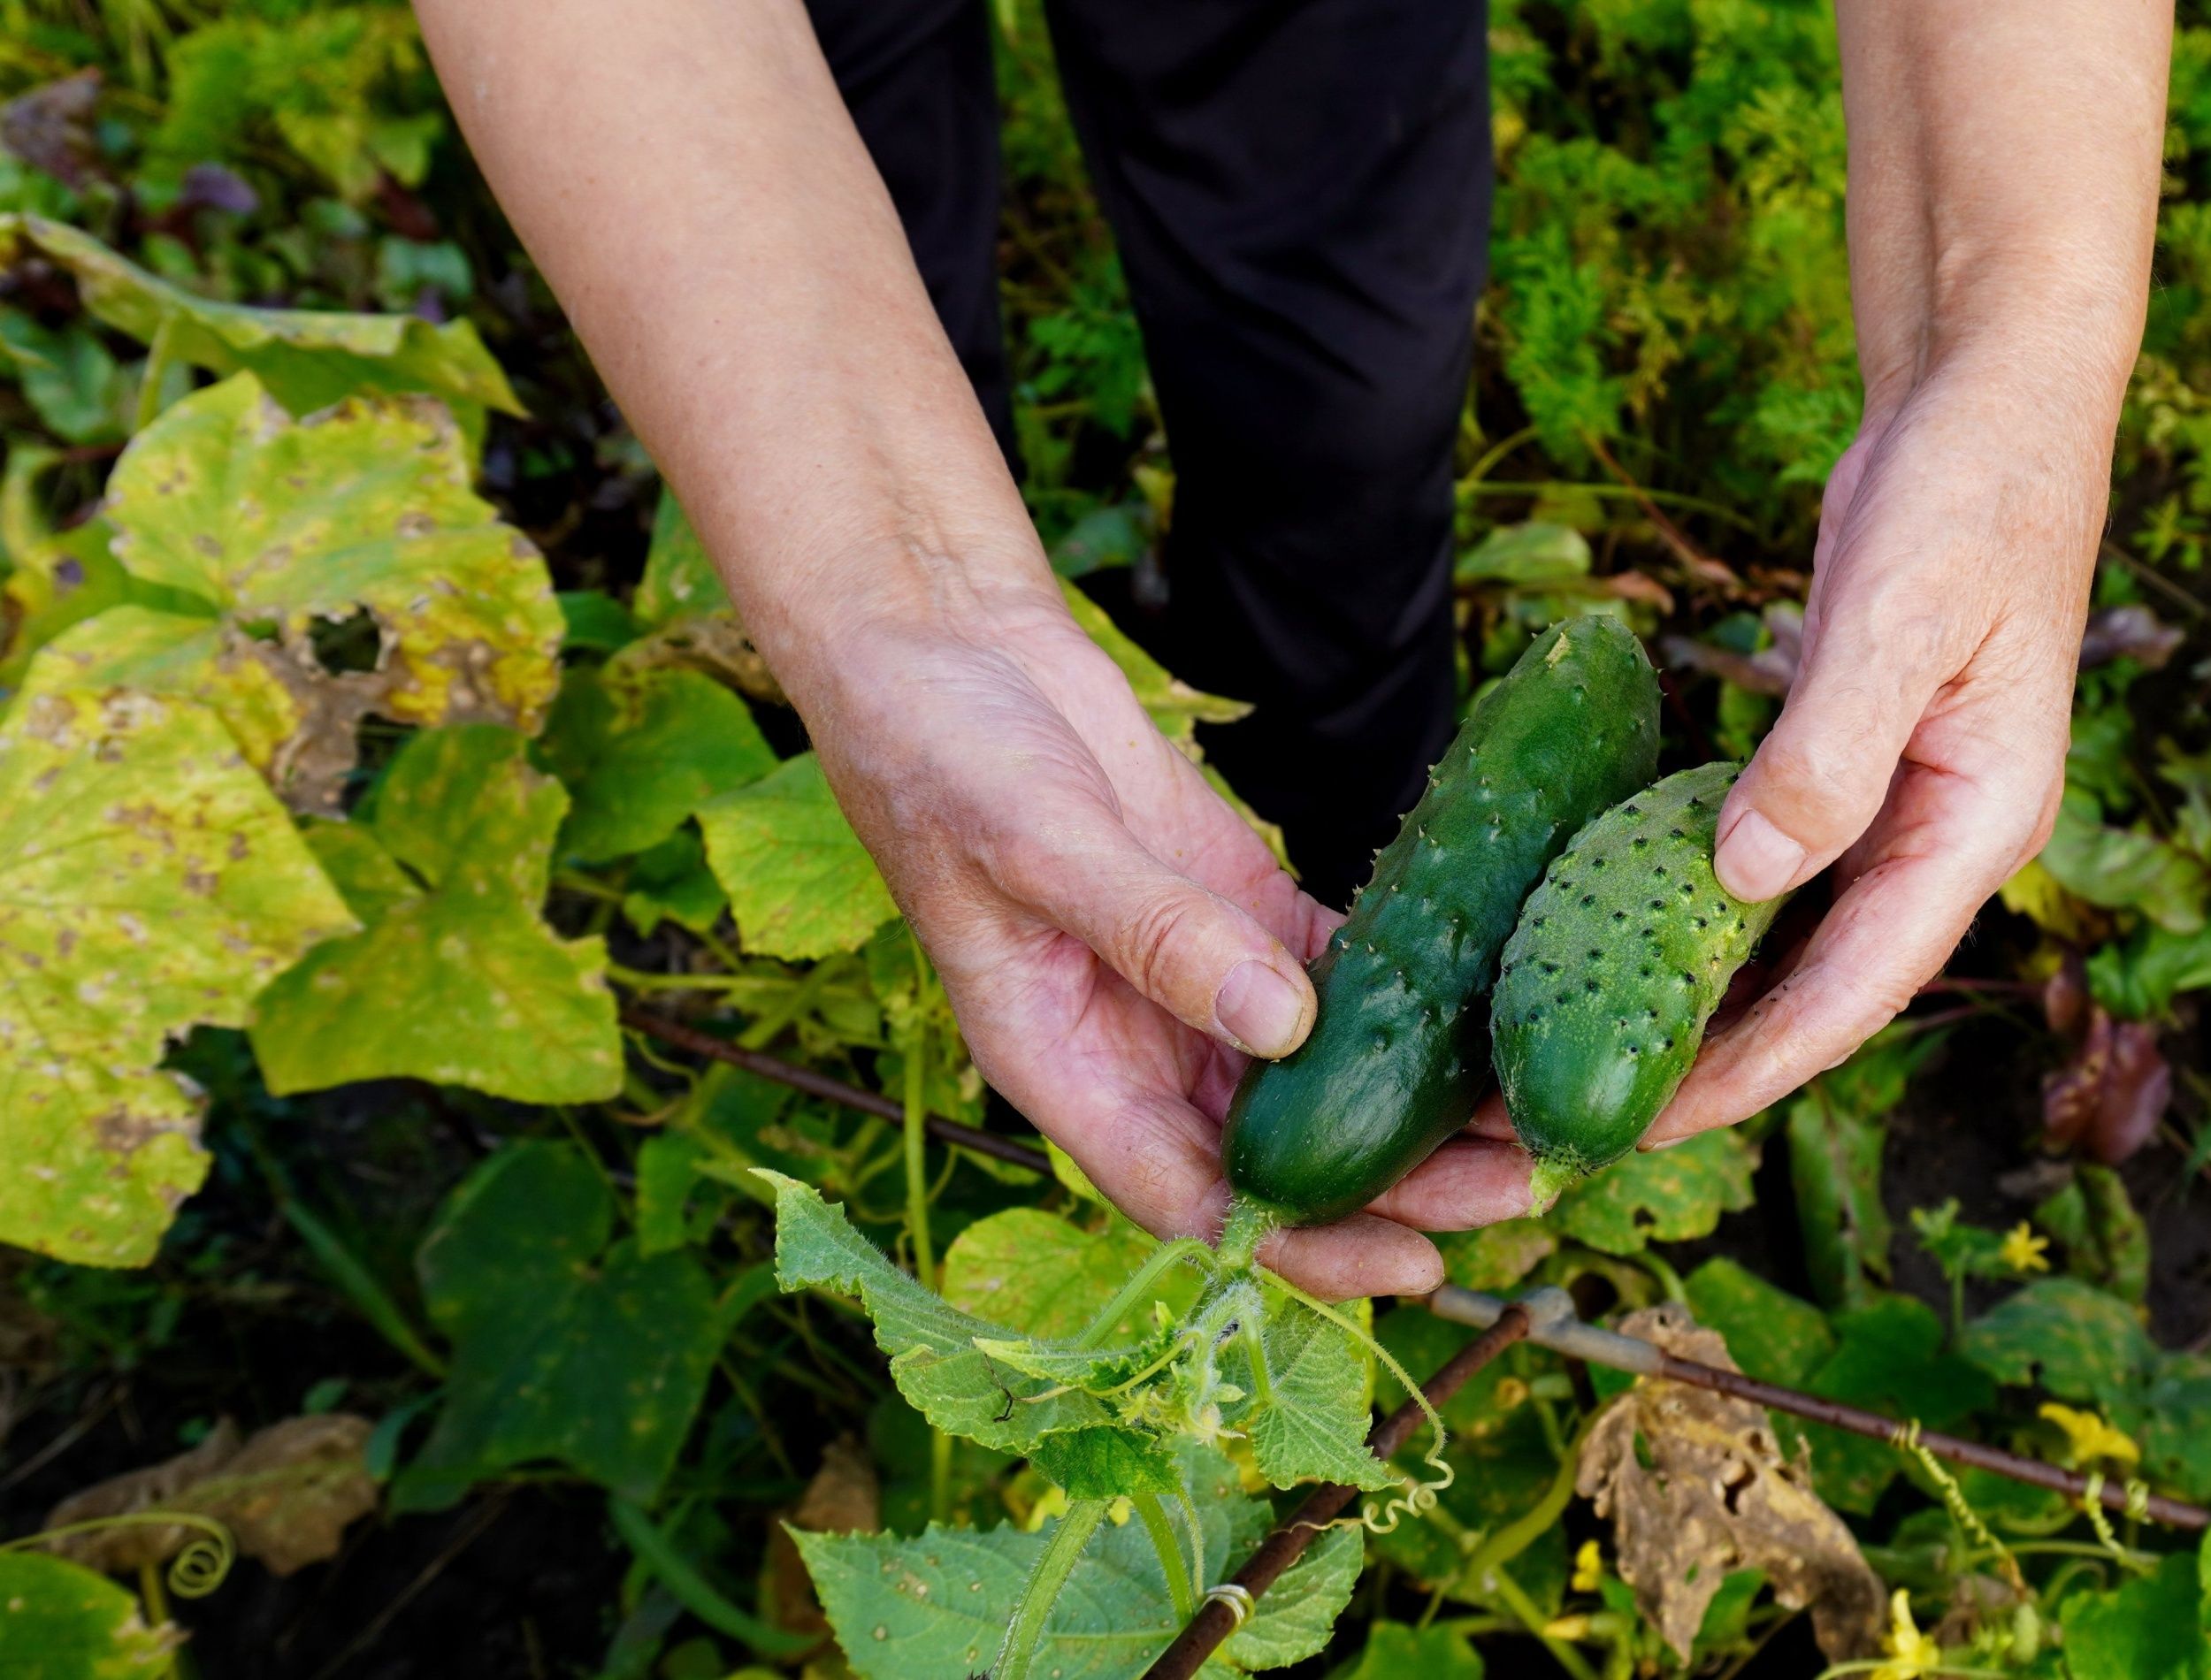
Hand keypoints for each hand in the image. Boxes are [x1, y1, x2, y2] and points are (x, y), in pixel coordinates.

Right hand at [807, 575, 1532, 1297]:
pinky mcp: (1242, 903)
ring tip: (1545, 1095)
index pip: (1195, 1196)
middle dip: (1405, 1175)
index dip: (1303, 1243)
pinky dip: (1414, 983)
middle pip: (1287, 1149)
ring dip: (1426, 1089)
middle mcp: (1142, 1046)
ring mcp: (1199, 975)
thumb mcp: (1032, 844)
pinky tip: (1497, 984)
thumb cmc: (941, 757)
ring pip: (1328, 1068)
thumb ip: (1150, 932)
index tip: (1413, 1261)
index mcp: (1066, 1069)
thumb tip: (1283, 1026)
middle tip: (1532, 1173)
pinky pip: (1340, 965)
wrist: (943, 649)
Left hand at [1640, 360, 2111, 1141]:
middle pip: (1815, 988)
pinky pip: (1766, 870)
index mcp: (1976, 825)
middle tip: (1585, 1114)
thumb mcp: (1902, 617)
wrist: (1985, 406)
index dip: (1753, 1066)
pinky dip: (1698, 910)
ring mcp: (1889, 806)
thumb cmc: (1968, 497)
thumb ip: (1828, 751)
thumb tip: (1744, 879)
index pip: (1857, 987)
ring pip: (1787, 939)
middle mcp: (1934, 836)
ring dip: (1698, 997)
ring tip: (1589, 1052)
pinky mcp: (1838, 768)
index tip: (1648, 1123)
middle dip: (1712, 1060)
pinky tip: (1619, 938)